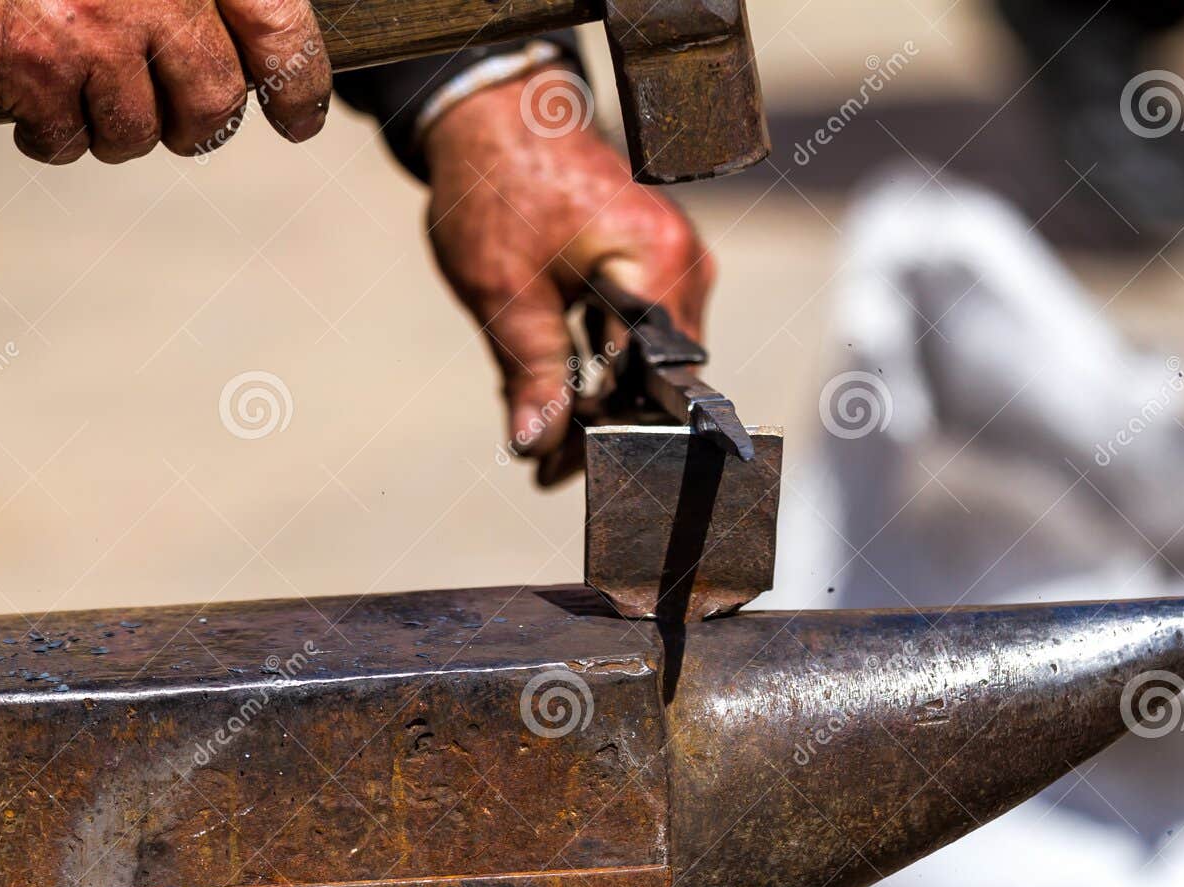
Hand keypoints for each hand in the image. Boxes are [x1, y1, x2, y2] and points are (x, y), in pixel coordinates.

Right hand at [0, 0, 331, 162]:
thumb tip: (247, 60)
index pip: (280, 26)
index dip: (298, 83)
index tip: (297, 117)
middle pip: (215, 98)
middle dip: (194, 124)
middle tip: (172, 120)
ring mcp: (100, 22)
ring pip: (141, 130)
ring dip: (110, 128)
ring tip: (75, 89)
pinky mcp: (40, 62)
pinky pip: (69, 139)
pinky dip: (47, 133)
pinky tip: (26, 96)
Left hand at [422, 65, 714, 459]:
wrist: (497, 115)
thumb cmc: (498, 185)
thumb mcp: (504, 290)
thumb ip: (530, 372)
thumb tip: (538, 445)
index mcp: (659, 265)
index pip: (655, 381)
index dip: (613, 434)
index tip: (569, 473)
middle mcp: (686, 266)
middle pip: (657, 378)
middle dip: (602, 425)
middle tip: (547, 467)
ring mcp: (677, 267)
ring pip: (647, 363)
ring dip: (599, 400)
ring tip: (547, 438)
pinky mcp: (657, 270)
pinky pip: (638, 336)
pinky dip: (601, 365)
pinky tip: (562, 392)